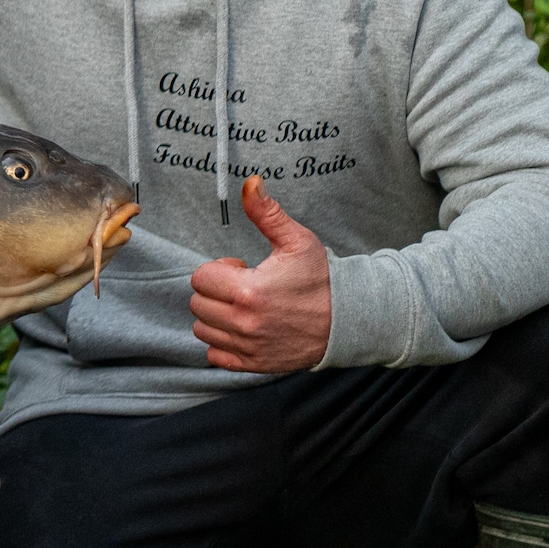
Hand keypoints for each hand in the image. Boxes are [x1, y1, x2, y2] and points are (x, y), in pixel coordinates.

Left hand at [190, 175, 332, 372]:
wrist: (350, 319)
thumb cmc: (322, 279)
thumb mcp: (297, 241)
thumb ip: (267, 213)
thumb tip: (250, 183)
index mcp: (249, 291)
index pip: (200, 278)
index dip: (218, 269)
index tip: (241, 269)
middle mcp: (244, 323)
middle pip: (198, 304)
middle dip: (215, 291)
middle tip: (244, 287)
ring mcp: (248, 347)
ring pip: (202, 330)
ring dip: (216, 316)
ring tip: (244, 308)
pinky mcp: (254, 364)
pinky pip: (215, 355)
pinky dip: (223, 342)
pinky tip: (244, 329)